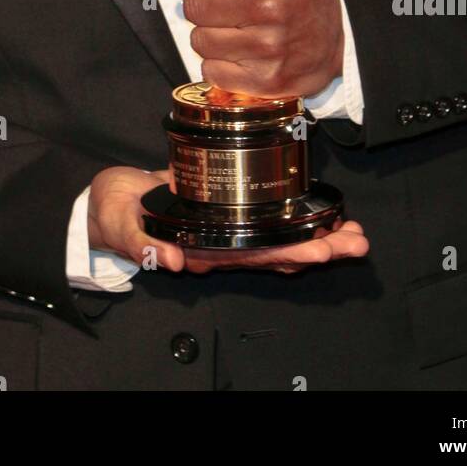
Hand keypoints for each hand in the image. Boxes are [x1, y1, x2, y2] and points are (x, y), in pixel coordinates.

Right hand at [86, 166, 367, 273]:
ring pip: (280, 243)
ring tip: (352, 234)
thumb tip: (172, 260)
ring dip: (318, 239)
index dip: (288, 252)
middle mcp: (220, 248)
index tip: (320, 248)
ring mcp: (227, 236)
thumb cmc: (116, 213)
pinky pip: (268, 226)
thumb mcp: (122, 225)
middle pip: (278, 254)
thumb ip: (143, 243)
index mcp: (201, 251)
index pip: (253, 256)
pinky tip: (320, 218)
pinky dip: (296, 223)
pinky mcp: (226, 217)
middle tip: (356, 242)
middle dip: (320, 248)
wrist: (110, 204)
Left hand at [160, 0, 343, 97]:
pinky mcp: (266, 80)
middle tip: (231, 3)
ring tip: (238, 27)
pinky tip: (243, 52)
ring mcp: (270, 47)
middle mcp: (273, 5)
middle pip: (194, 6)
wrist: (333, 32)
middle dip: (205, 3)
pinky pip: (211, 71)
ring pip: (199, 40)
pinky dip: (221, 64)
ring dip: (211, 34)